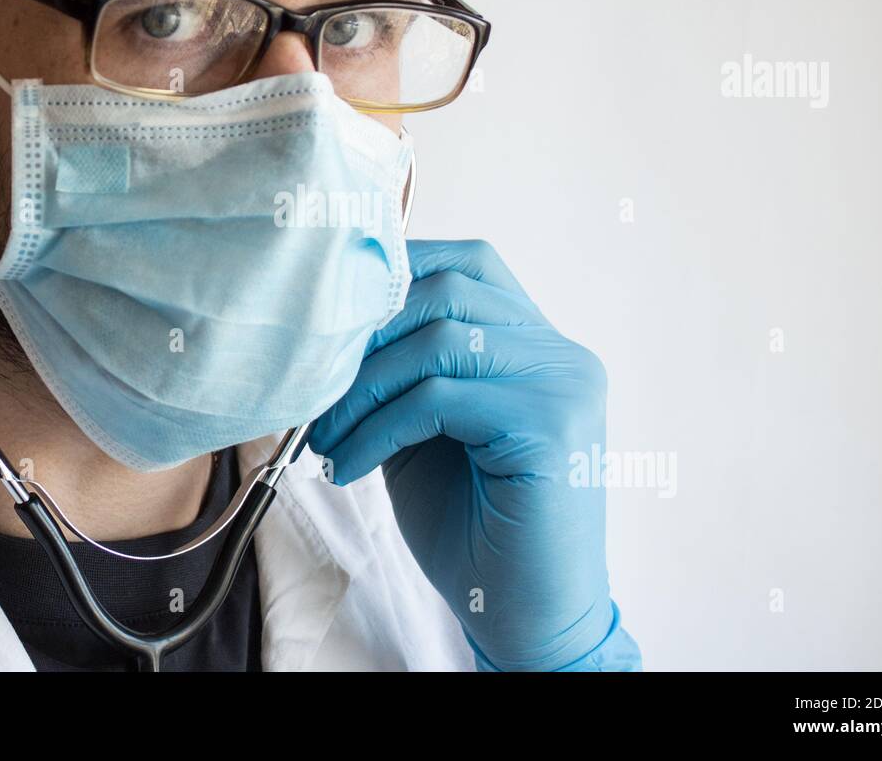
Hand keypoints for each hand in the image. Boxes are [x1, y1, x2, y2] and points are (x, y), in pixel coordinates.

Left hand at [311, 239, 638, 670]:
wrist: (529, 618)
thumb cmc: (476, 528)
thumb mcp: (428, 430)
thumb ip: (404, 372)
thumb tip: (333, 325)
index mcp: (540, 346)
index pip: (471, 263)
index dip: (399, 271)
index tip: (336, 319)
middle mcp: (562, 354)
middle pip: (448, 292)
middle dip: (367, 337)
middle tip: (317, 390)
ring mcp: (563, 385)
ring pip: (439, 342)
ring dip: (363, 387)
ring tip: (327, 435)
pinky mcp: (548, 426)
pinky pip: (439, 399)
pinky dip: (378, 428)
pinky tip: (349, 464)